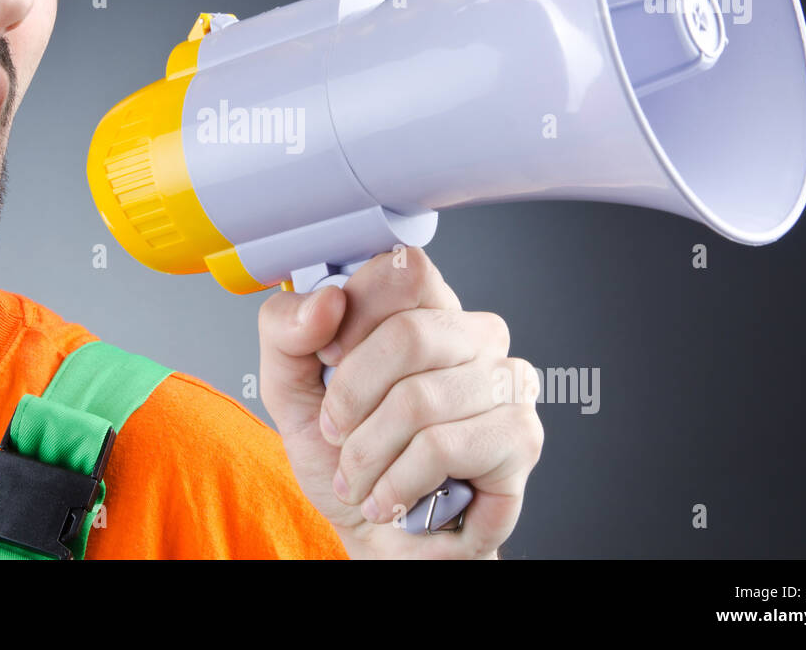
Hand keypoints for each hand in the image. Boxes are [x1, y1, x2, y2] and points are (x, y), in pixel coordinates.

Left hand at [258, 246, 543, 558]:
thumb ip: (286, 331)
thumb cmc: (343, 455)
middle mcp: (475, 335)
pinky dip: (398, 482)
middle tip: (336, 433)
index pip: (403, 270)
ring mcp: (506, 383)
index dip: (354, 316)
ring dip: (367, 454)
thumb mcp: (289, 387)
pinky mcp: (519, 437)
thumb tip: (325, 300)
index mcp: (424, 307)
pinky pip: (443, 448)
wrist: (379, 535)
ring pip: (420, 400)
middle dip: (350, 399)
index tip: (328, 359)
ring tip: (360, 476)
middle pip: (409, 335)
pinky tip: (392, 497)